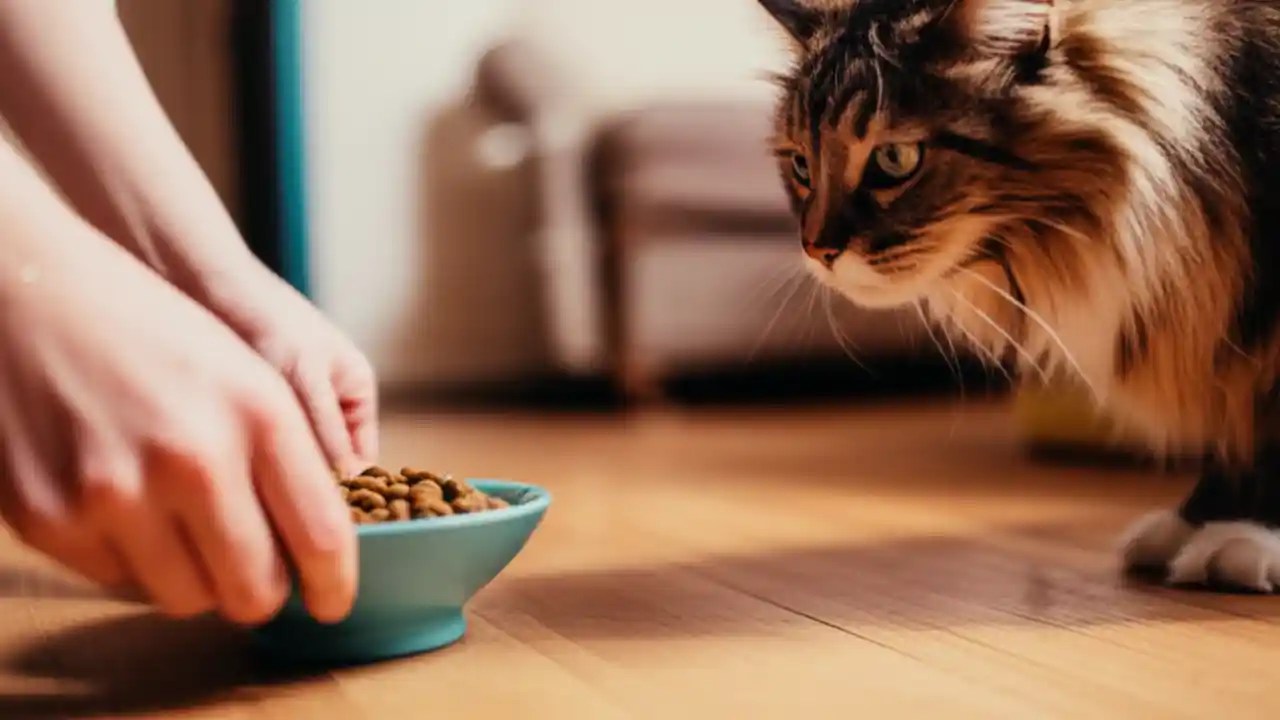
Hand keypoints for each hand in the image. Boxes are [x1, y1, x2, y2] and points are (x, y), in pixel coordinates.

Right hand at [0, 230, 356, 624]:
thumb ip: (295, 457)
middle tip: (260, 577)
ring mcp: (115, 493)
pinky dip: (136, 560)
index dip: (335, 584)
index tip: (334, 602)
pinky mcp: (51, 519)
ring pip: (188, 599)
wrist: (28, 292)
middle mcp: (193, 458)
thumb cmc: (158, 332)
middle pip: (255, 589)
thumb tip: (324, 546)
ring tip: (189, 528)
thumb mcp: (249, 374)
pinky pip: (120, 581)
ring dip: (199, 578)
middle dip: (264, 591)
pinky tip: (129, 506)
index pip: (321, 535)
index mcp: (260, 414)